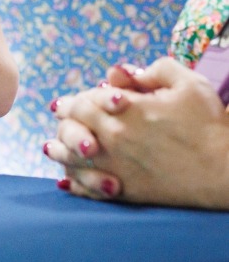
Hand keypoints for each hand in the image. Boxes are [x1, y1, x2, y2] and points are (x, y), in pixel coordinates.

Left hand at [45, 58, 228, 208]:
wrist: (228, 171)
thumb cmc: (211, 124)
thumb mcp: (187, 84)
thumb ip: (154, 69)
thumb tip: (123, 71)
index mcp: (122, 109)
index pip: (82, 101)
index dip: (76, 100)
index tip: (70, 101)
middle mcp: (112, 137)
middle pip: (70, 126)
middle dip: (64, 120)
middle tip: (60, 118)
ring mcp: (115, 166)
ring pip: (71, 158)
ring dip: (58, 150)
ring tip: (51, 148)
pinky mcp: (124, 192)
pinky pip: (88, 189)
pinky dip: (75, 183)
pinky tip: (67, 181)